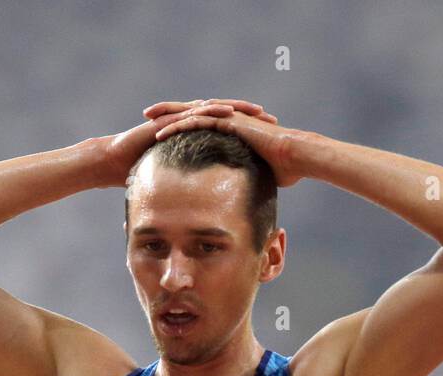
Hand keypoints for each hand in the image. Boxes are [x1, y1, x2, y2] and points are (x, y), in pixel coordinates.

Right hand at [90, 100, 282, 188]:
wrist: (113, 164)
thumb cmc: (141, 176)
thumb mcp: (174, 184)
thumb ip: (191, 191)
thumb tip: (208, 214)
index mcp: (194, 138)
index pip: (226, 133)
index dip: (247, 134)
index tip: (271, 140)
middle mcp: (189, 124)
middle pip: (225, 116)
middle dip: (249, 117)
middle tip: (273, 121)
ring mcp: (178, 119)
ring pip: (212, 109)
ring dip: (236, 109)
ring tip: (256, 112)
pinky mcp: (168, 119)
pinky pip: (192, 113)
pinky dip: (210, 111)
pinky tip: (226, 112)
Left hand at [142, 98, 302, 187]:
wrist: (296, 156)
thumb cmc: (283, 169)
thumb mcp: (257, 174)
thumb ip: (245, 178)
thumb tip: (241, 197)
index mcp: (231, 128)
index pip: (200, 123)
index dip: (180, 125)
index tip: (161, 130)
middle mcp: (227, 119)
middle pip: (190, 112)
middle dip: (167, 113)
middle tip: (146, 116)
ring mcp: (228, 119)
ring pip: (190, 113)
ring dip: (167, 115)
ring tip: (147, 119)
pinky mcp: (229, 122)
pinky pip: (198, 122)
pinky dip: (178, 126)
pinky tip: (162, 132)